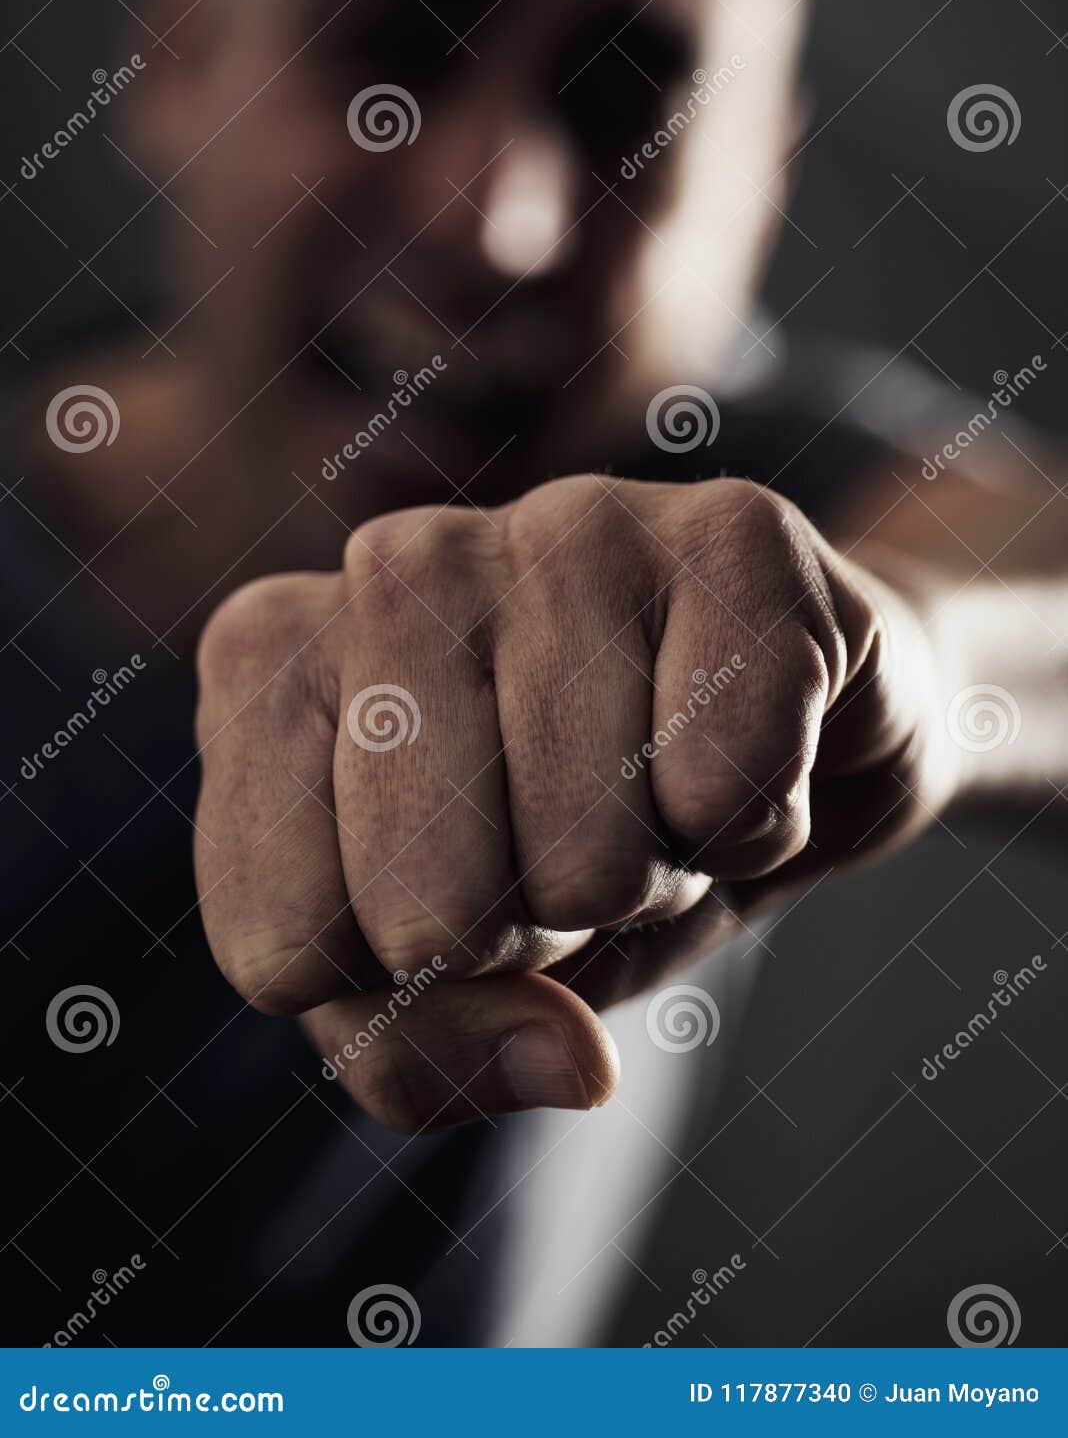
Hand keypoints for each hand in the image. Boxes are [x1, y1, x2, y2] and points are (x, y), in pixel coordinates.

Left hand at [194, 476, 955, 1131]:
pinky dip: (758, 829)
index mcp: (268, 659)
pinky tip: (740, 744)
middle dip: (532, 932)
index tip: (455, 890)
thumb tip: (564, 1061)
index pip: (283, 947)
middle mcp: (393, 565)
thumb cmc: (572, 834)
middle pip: (426, 914)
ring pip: (587, 858)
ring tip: (656, 787)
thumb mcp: (447, 976)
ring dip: (654, 878)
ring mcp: (560, 525)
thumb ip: (422, 1054)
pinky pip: (727, 788)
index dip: (401, 981)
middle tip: (570, 839)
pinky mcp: (728, 531)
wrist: (769, 725)